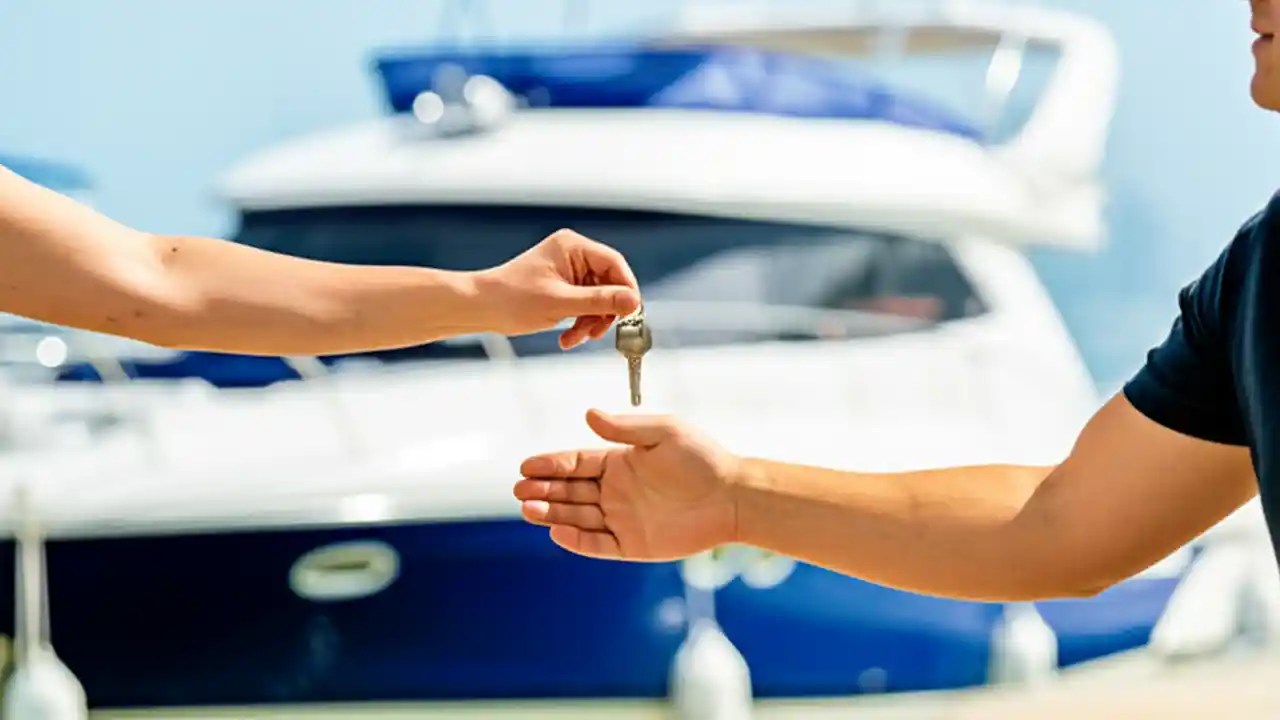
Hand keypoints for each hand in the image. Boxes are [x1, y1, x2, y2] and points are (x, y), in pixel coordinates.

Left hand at [476, 229, 640, 348]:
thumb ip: (599, 301)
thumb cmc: (511, 298)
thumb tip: (633, 301)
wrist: (480, 308)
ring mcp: (569, 272)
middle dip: (603, 312)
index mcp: (573, 247)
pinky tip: (567, 338)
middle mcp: (573, 255)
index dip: (626, 289)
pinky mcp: (563, 289)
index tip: (630, 313)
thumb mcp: (560, 302)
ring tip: (575, 338)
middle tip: (596, 333)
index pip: (614, 263)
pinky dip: (580, 324)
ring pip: (597, 299)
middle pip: (608, 284)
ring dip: (590, 322)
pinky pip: (584, 306)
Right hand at [515, 409, 740, 560]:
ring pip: (577, 517)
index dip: (550, 465)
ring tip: (528, 508)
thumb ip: (625, 428)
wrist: (733, 496)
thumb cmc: (702, 458)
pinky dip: (577, 539)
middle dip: (542, 490)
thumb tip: (588, 415)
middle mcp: (616, 491)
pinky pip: (598, 544)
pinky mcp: (634, 544)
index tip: (526, 466)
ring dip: (552, 512)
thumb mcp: (664, 432)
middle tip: (520, 489)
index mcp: (619, 462)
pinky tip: (557, 530)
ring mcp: (623, 518)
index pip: (575, 463)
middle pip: (569, 491)